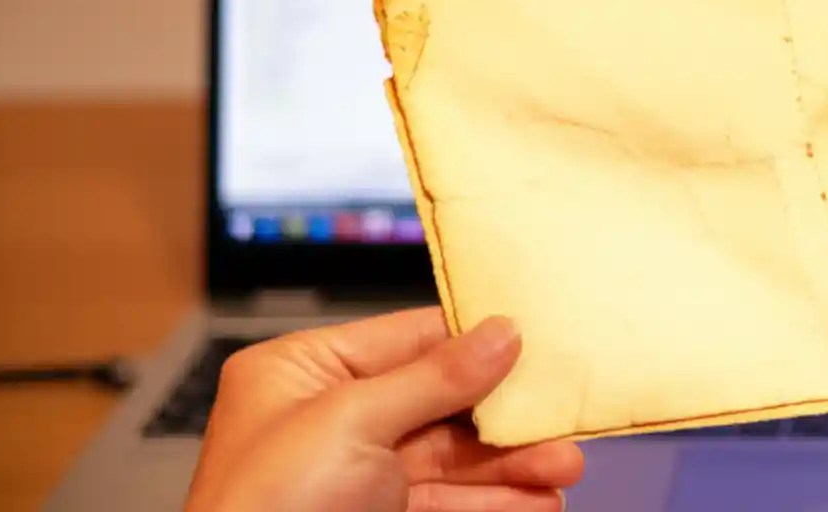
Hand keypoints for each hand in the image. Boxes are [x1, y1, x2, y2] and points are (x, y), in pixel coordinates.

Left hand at [185, 309, 582, 511]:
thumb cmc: (263, 508)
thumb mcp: (351, 420)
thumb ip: (435, 376)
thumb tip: (500, 333)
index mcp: (302, 372)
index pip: (406, 337)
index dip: (473, 338)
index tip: (535, 336)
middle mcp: (330, 418)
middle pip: (440, 400)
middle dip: (504, 414)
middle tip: (561, 412)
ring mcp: (358, 475)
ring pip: (453, 458)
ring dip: (512, 464)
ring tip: (565, 466)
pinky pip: (450, 503)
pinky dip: (497, 503)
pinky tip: (538, 501)